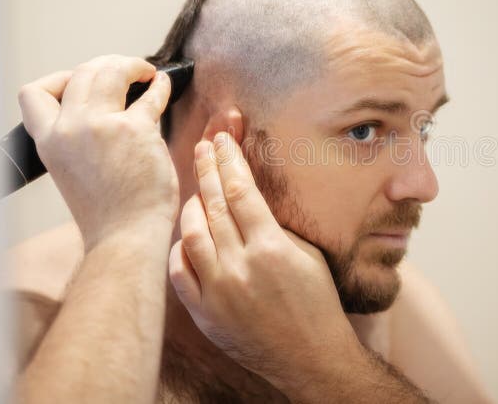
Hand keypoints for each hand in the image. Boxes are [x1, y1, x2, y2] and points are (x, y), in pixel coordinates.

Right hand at [18, 54, 179, 250]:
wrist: (126, 235)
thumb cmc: (108, 209)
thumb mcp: (72, 168)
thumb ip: (78, 136)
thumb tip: (104, 103)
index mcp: (49, 141)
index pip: (34, 93)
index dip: (59, 79)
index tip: (80, 83)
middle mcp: (70, 128)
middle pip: (80, 72)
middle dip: (104, 64)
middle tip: (125, 71)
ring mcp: (102, 126)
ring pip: (110, 70)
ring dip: (130, 65)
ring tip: (144, 72)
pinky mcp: (136, 129)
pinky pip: (150, 93)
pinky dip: (159, 84)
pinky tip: (162, 85)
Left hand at [168, 130, 359, 390]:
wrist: (310, 357)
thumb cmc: (317, 302)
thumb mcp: (307, 254)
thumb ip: (273, 226)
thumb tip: (247, 198)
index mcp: (271, 248)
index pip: (241, 190)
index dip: (229, 160)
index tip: (222, 140)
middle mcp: (240, 267)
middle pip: (214, 204)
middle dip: (207, 169)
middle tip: (203, 147)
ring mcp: (218, 292)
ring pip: (191, 234)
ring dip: (192, 206)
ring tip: (197, 190)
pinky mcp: (204, 313)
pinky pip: (180, 271)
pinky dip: (181, 248)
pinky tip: (188, 236)